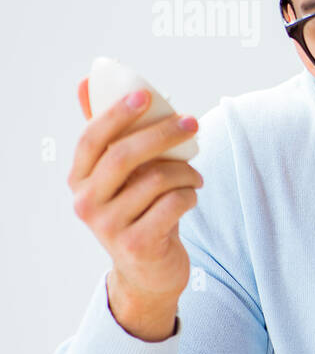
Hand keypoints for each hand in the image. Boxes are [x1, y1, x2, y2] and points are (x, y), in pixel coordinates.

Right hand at [69, 78, 202, 338]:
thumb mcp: (119, 178)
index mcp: (79, 179)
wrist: (148, 272)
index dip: (117, 113)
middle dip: (164, 133)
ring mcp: (109, 226)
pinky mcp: (137, 243)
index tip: (146, 94)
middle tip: (192, 123)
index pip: (93, 138)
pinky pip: (174, 204)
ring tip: (195, 177)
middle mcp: (87, 202)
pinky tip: (191, 198)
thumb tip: (86, 81)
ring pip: (157, 179)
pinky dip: (190, 195)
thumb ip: (108, 134)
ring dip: (186, 172)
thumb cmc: (137, 212)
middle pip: (126, 155)